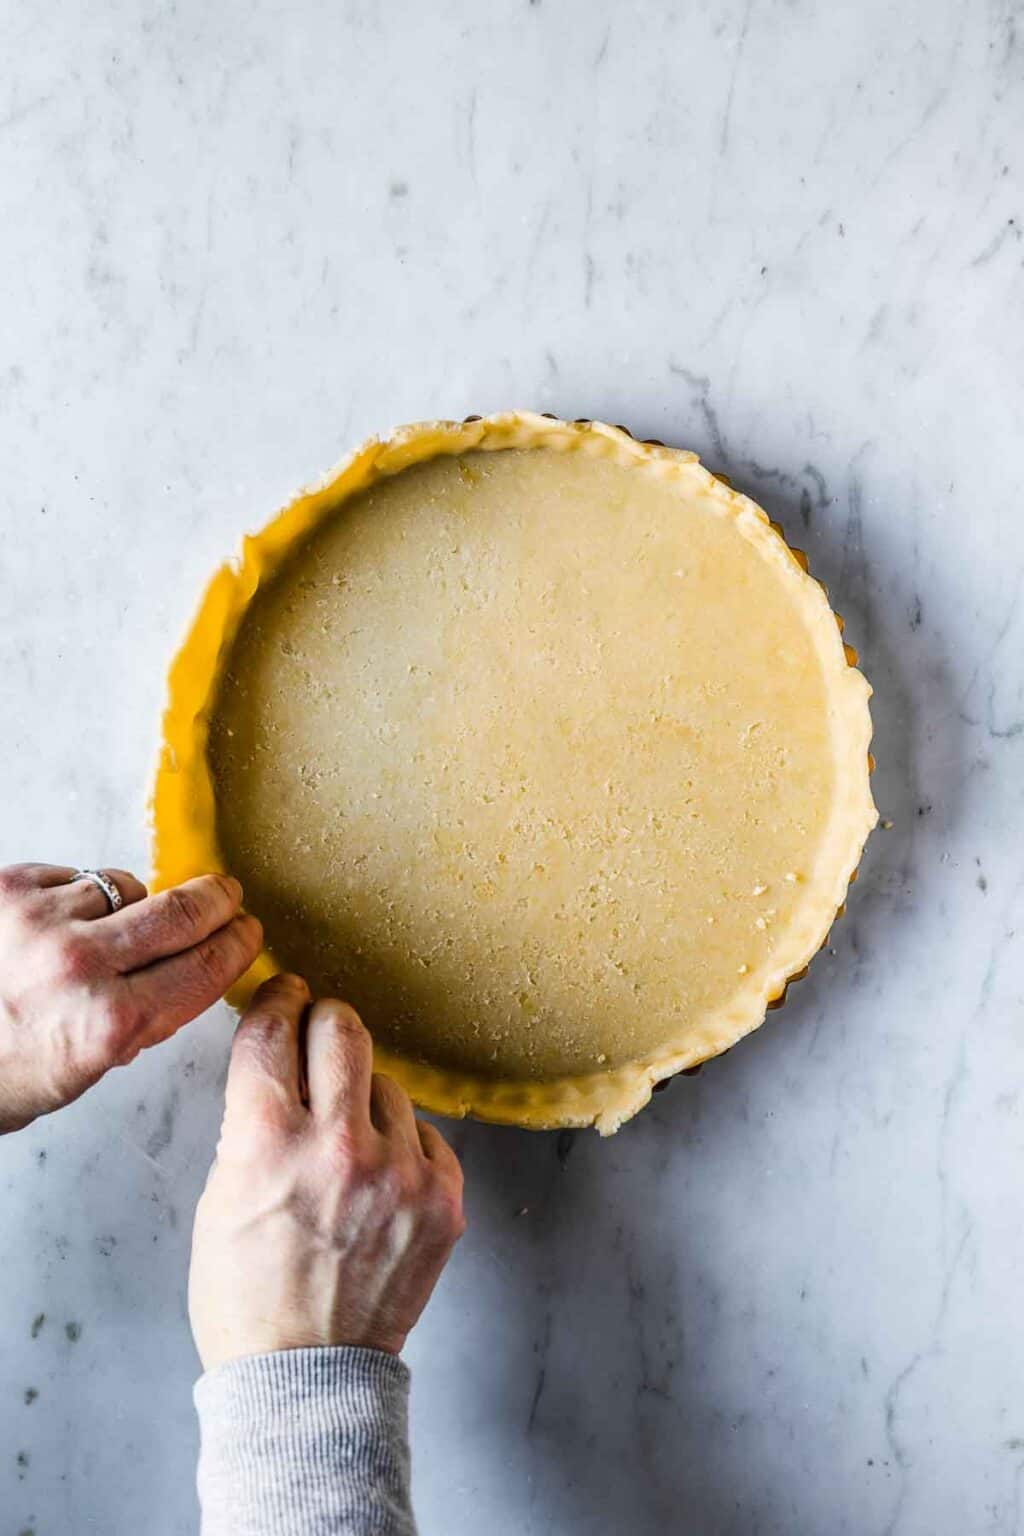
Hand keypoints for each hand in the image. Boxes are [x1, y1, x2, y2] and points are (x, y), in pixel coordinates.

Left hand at [0, 863, 261, 1134]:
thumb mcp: (77, 1075)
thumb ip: (133, 1028)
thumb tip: (179, 983)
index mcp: (105, 1024)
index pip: (201, 970)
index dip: (234, 947)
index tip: (248, 933)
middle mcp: (79, 966)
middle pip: (181, 913)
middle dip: (216, 902)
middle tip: (228, 897)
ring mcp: (40, 919)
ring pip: (126, 888)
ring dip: (132, 904)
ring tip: (114, 927)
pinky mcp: (8, 886)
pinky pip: (75, 875)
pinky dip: (77, 894)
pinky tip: (59, 920)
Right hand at [189, 975, 464, 1369]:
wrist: (305, 1376)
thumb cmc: (248, 1291)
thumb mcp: (221, 1195)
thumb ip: (252, 1121)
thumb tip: (279, 1059)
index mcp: (267, 1140)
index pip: (273, 1029)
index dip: (278, 999)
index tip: (286, 992)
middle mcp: (338, 1145)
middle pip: (343, 1029)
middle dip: (327, 1019)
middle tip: (322, 1028)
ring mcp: (399, 1172)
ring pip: (388, 1083)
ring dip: (366, 1099)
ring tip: (347, 1145)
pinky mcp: (442, 1199)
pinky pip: (425, 1136)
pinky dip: (403, 1147)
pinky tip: (380, 1182)